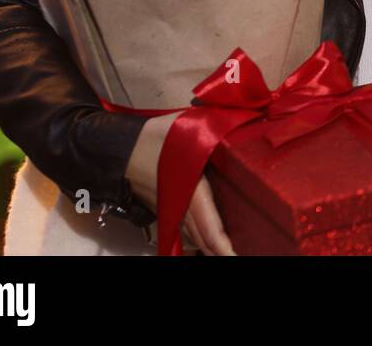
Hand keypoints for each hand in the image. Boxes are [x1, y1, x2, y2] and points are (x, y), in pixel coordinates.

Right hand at [125, 112, 235, 255]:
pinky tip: (211, 246)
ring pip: (193, 238)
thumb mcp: (186, 127)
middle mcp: (179, 207)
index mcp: (189, 189)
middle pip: (202, 239)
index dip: (221, 244)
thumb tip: (253, 115)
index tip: (235, 255)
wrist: (119, 149)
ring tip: (231, 253)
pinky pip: (185, 232)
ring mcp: (171, 212)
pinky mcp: (166, 211)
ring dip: (210, 248)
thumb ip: (218, 124)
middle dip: (220, 251)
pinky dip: (200, 241)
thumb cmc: (155, 138)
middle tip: (241, 256)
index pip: (208, 224)